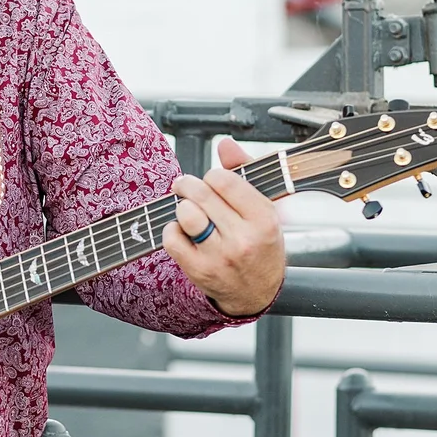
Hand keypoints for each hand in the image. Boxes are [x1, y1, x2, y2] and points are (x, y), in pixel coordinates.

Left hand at [163, 137, 286, 316]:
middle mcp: (243, 239)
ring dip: (182, 207)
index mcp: (264, 219)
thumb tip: (225, 143)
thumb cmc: (260, 244)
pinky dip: (172, 230)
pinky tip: (183, 231)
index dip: (213, 176)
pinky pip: (172, 239)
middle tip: (185, 186)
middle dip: (188, 185)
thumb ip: (245, 172)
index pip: (224, 180)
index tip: (213, 182)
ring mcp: (219, 256)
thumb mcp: (265, 208)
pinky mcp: (199, 270)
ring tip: (188, 210)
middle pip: (201, 194)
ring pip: (186, 214)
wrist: (257, 293)